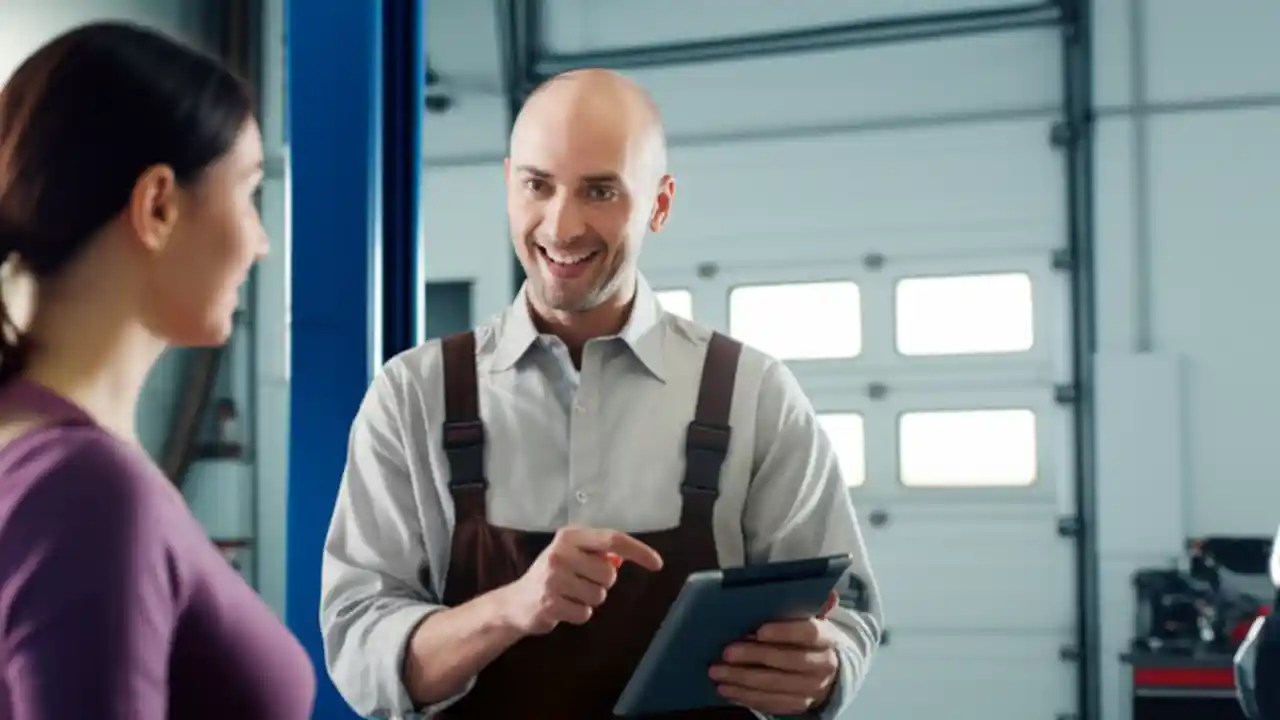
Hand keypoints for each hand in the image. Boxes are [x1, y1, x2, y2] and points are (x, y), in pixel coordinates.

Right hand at [498, 526, 662, 635]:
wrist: (515, 602)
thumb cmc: (552, 575)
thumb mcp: (572, 555)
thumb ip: (597, 552)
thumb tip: (629, 557)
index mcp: (569, 536)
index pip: (613, 539)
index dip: (639, 551)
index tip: (658, 564)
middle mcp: (560, 553)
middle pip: (609, 573)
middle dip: (602, 583)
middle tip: (581, 582)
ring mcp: (553, 579)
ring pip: (599, 596)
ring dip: (589, 600)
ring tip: (569, 595)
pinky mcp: (550, 603)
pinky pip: (585, 613)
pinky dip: (579, 614)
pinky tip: (562, 608)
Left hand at [709, 592, 840, 715]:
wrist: (829, 671)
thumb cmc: (809, 638)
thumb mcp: (811, 619)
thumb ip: (808, 605)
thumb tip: (824, 590)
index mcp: (827, 639)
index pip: (809, 633)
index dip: (784, 632)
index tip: (759, 631)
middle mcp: (823, 666)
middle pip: (787, 662)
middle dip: (754, 657)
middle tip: (726, 653)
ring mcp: (811, 689)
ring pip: (775, 686)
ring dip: (742, 680)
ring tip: (717, 673)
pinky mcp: (798, 706)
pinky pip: (771, 704)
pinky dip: (746, 697)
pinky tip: (727, 689)